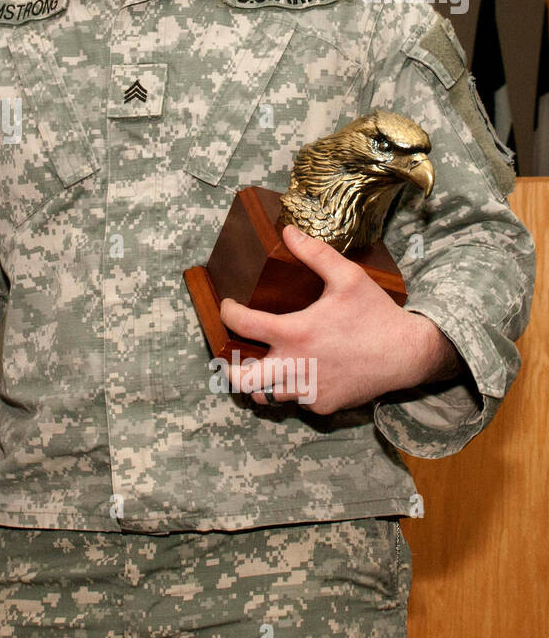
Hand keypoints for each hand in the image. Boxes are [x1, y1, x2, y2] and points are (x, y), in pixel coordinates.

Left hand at [220, 224, 458, 416]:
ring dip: (262, 380)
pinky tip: (304, 372)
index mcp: (295, 332)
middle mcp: (295, 365)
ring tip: (267, 363)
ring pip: (267, 395)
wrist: (409, 354)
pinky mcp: (324, 405)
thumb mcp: (348, 277)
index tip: (228, 307)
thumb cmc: (376, 314)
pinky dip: (294, 389)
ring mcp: (309, 390)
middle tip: (232, 353)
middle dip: (229, 368)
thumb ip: (315, 254)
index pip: (242, 325)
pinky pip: (297, 401)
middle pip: (241, 379)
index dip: (227, 313)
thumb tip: (288, 231)